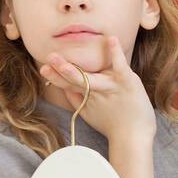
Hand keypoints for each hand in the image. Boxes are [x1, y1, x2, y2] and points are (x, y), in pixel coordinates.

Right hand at [39, 34, 155, 144]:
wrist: (135, 138)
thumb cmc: (114, 125)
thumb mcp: (90, 114)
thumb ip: (76, 99)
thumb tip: (64, 86)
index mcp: (88, 96)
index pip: (67, 85)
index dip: (55, 78)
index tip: (42, 69)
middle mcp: (98, 91)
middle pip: (75, 81)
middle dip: (59, 72)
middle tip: (47, 60)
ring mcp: (112, 86)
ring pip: (89, 78)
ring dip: (74, 70)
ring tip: (61, 60)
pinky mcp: (127, 82)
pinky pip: (120, 65)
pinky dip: (115, 53)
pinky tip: (111, 39)